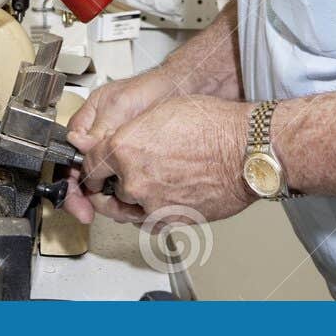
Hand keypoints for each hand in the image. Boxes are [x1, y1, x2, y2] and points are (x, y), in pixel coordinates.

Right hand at [62, 67, 187, 223]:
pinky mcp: (130, 160)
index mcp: (86, 124)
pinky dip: (125, 197)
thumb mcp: (121, 106)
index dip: (72, 185)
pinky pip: (120, 183)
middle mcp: (95, 139)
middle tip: (95, 214)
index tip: (80, 204)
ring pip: (101, 184)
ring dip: (108, 201)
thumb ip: (99, 127)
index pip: (68, 159)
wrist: (177, 90)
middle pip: (81, 177)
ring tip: (124, 211)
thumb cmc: (148, 90)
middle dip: (87, 199)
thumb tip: (76, 143)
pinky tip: (135, 205)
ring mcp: (112, 151)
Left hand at [67, 95, 256, 225]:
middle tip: (115, 179)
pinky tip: (156, 201)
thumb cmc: (212, 126)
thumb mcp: (160, 112)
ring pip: (126, 209)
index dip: (91, 165)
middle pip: (106, 190)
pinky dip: (149, 215)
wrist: (245, 151)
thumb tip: (106, 141)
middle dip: (110, 184)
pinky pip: (149, 223)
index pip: (89, 165)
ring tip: (142, 188)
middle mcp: (133, 179)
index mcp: (124, 148)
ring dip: (129, 201)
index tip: (94, 168)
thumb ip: (126, 131)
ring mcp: (152, 204)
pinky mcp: (172, 220)